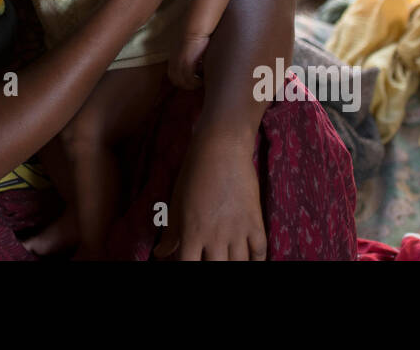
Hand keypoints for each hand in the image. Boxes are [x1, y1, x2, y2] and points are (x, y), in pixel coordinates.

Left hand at [153, 128, 265, 260]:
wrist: (221, 149)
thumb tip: (160, 253)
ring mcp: (237, 230)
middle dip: (213, 268)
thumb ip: (171, 233)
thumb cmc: (193, 174)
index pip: (188, 266)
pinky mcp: (255, 222)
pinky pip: (260, 251)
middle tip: (212, 261)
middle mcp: (215, 236)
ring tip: (228, 260)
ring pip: (239, 264)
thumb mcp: (177, 203)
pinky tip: (251, 260)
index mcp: (191, 232)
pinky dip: (257, 259)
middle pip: (216, 269)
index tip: (189, 264)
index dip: (187, 270)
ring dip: (234, 265)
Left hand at [168, 31, 210, 90]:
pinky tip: (201, 81)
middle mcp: (173, 60)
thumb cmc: (196, 33)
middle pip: (175, 80)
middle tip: (196, 84)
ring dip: (191, 85)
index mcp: (173, 56)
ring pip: (181, 81)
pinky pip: (189, 79)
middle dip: (186, 84)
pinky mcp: (187, 62)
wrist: (196, 25)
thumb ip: (189, 53)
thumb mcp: (189, 45)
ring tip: (200, 83)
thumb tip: (197, 61)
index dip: (182, 79)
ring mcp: (179, 62)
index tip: (193, 78)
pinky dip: (195, 83)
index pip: (173, 74)